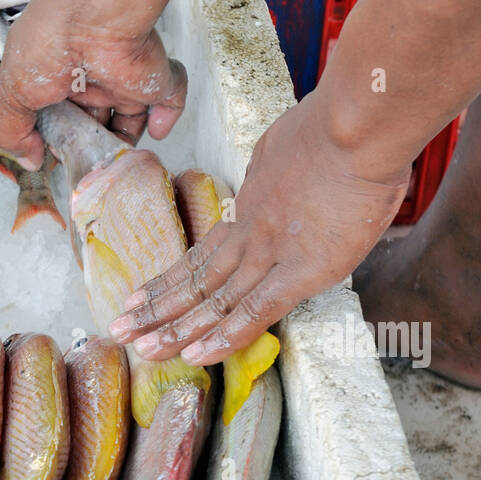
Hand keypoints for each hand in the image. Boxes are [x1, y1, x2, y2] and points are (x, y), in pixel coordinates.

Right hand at [0, 0, 186, 170]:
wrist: (92, 16)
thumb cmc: (49, 42)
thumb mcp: (13, 93)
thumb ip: (12, 131)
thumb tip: (28, 159)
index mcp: (56, 79)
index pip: (60, 118)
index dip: (57, 141)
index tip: (54, 158)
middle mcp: (90, 79)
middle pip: (94, 123)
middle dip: (90, 147)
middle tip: (84, 162)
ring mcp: (123, 79)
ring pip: (129, 119)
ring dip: (124, 143)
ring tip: (114, 160)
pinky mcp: (154, 78)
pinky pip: (170, 99)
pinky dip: (168, 116)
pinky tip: (158, 129)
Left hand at [108, 98, 409, 364]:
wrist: (360, 122)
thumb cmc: (345, 122)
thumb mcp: (290, 142)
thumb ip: (277, 167)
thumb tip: (276, 170)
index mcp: (252, 206)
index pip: (205, 252)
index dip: (171, 278)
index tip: (138, 296)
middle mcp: (254, 233)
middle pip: (198, 279)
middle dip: (157, 309)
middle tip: (120, 331)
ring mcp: (274, 253)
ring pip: (215, 299)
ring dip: (177, 328)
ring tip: (143, 351)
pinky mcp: (303, 270)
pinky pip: (257, 311)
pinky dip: (227, 336)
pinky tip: (199, 356)